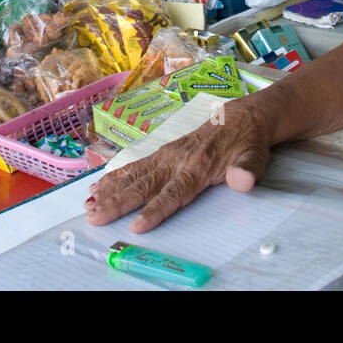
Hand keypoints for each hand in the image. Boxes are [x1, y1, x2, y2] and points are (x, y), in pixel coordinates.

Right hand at [84, 100, 272, 232]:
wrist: (244, 117)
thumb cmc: (248, 143)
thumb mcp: (255, 157)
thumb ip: (247, 170)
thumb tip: (242, 180)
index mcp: (197, 166)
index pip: (173, 193)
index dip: (155, 210)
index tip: (137, 226)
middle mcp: (176, 160)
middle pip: (143, 186)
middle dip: (117, 203)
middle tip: (94, 216)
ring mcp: (167, 155)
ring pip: (134, 176)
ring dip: (110, 191)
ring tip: (88, 204)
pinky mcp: (163, 153)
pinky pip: (136, 166)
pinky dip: (116, 176)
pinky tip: (99, 186)